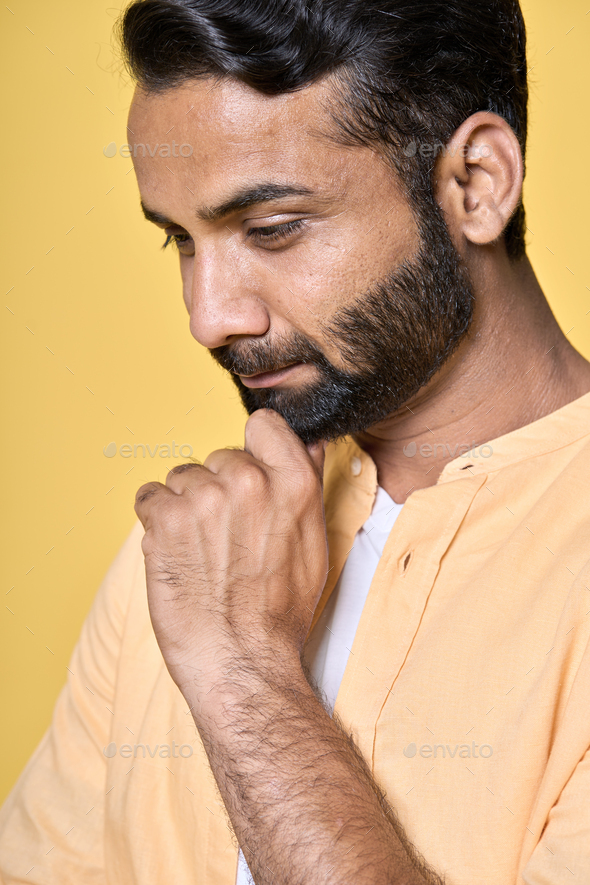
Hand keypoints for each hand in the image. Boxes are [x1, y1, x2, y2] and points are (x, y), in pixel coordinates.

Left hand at [134, 409, 328, 696]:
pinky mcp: (164, 518)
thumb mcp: (315, 544)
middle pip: (220, 458)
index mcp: (292, 484)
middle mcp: (249, 483)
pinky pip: (150, 496)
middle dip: (219, 488)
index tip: (247, 473)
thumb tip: (308, 443)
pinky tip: (175, 551)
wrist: (240, 661)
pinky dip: (156, 520)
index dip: (254, 450)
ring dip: (185, 505)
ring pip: (183, 477)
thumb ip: (308, 485)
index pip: (262, 426)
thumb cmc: (278, 612)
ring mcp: (203, 498)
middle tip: (225, 535)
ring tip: (200, 549)